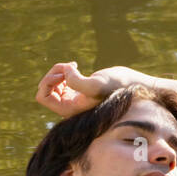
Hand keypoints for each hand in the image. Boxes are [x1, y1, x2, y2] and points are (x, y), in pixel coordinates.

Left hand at [34, 62, 150, 117]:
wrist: (134, 87)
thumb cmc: (117, 87)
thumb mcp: (97, 84)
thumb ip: (77, 82)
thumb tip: (65, 74)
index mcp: (69, 109)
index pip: (42, 97)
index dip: (48, 81)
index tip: (64, 74)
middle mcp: (68, 107)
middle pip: (44, 90)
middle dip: (52, 74)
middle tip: (68, 67)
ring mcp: (72, 100)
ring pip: (51, 84)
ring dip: (58, 70)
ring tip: (73, 66)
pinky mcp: (77, 92)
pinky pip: (60, 81)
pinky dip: (64, 70)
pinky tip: (76, 67)